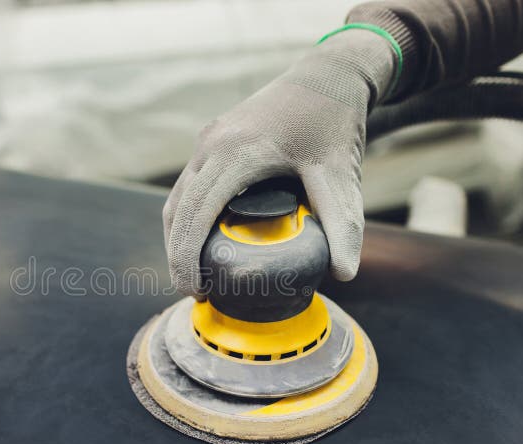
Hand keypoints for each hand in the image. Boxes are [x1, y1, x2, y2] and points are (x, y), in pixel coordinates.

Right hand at [163, 29, 396, 295]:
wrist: (328, 73)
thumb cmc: (334, 121)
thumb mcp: (340, 174)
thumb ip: (341, 223)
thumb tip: (344, 274)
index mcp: (235, 152)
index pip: (195, 214)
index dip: (186, 257)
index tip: (194, 290)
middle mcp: (212, 143)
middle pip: (177, 209)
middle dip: (177, 254)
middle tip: (192, 290)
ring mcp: (208, 138)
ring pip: (178, 196)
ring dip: (179, 235)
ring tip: (194, 271)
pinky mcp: (212, 138)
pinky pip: (189, 183)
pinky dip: (188, 215)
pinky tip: (203, 238)